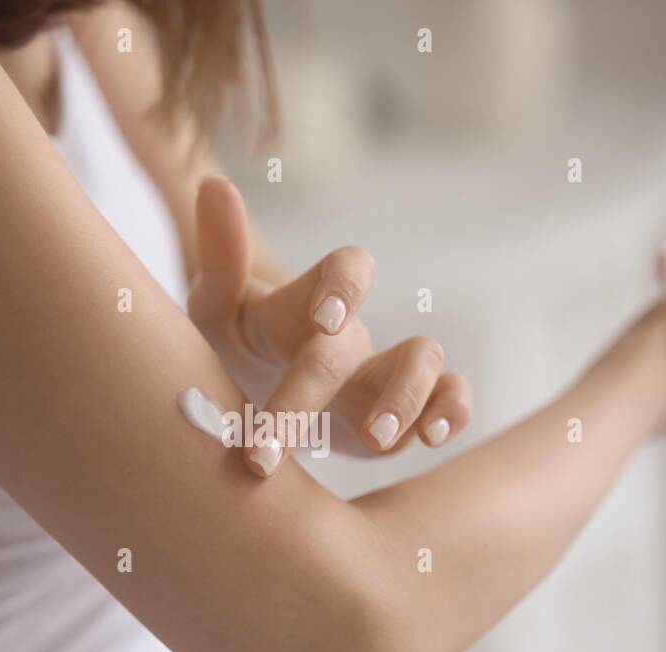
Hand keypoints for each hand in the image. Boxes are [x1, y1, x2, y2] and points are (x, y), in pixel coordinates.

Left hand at [187, 176, 470, 476]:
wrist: (256, 392)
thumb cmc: (236, 343)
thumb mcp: (214, 306)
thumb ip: (220, 255)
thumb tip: (217, 186)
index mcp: (300, 305)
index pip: (341, 271)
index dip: (343, 287)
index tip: (325, 319)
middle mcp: (346, 335)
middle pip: (348, 347)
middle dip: (306, 399)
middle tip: (266, 451)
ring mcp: (380, 372)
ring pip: (421, 362)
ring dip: (406, 398)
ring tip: (376, 437)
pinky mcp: (403, 414)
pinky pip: (448, 400)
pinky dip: (451, 412)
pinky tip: (432, 436)